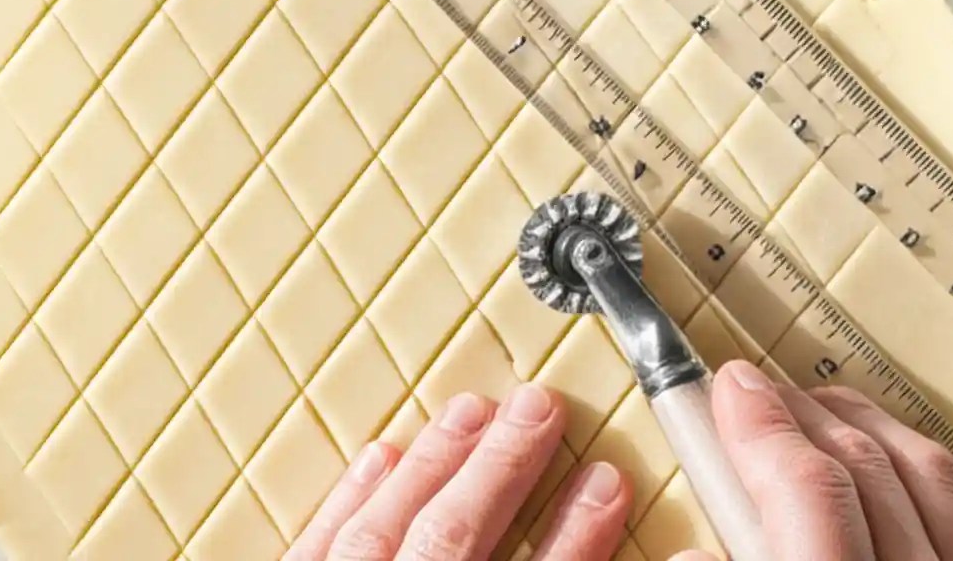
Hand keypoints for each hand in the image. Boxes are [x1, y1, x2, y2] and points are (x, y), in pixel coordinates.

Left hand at [285, 384, 633, 559]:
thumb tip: (637, 547)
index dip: (578, 537)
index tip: (609, 482)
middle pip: (452, 539)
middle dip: (501, 468)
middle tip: (540, 406)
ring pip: (383, 531)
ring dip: (432, 465)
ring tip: (471, 410)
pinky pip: (315, 548)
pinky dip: (349, 499)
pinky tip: (380, 455)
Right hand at [672, 361, 952, 560]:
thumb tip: (692, 548)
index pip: (810, 491)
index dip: (762, 427)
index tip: (727, 388)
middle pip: (866, 468)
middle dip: (797, 414)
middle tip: (747, 390)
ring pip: (926, 474)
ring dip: (857, 424)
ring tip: (805, 406)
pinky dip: (909, 463)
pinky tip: (873, 459)